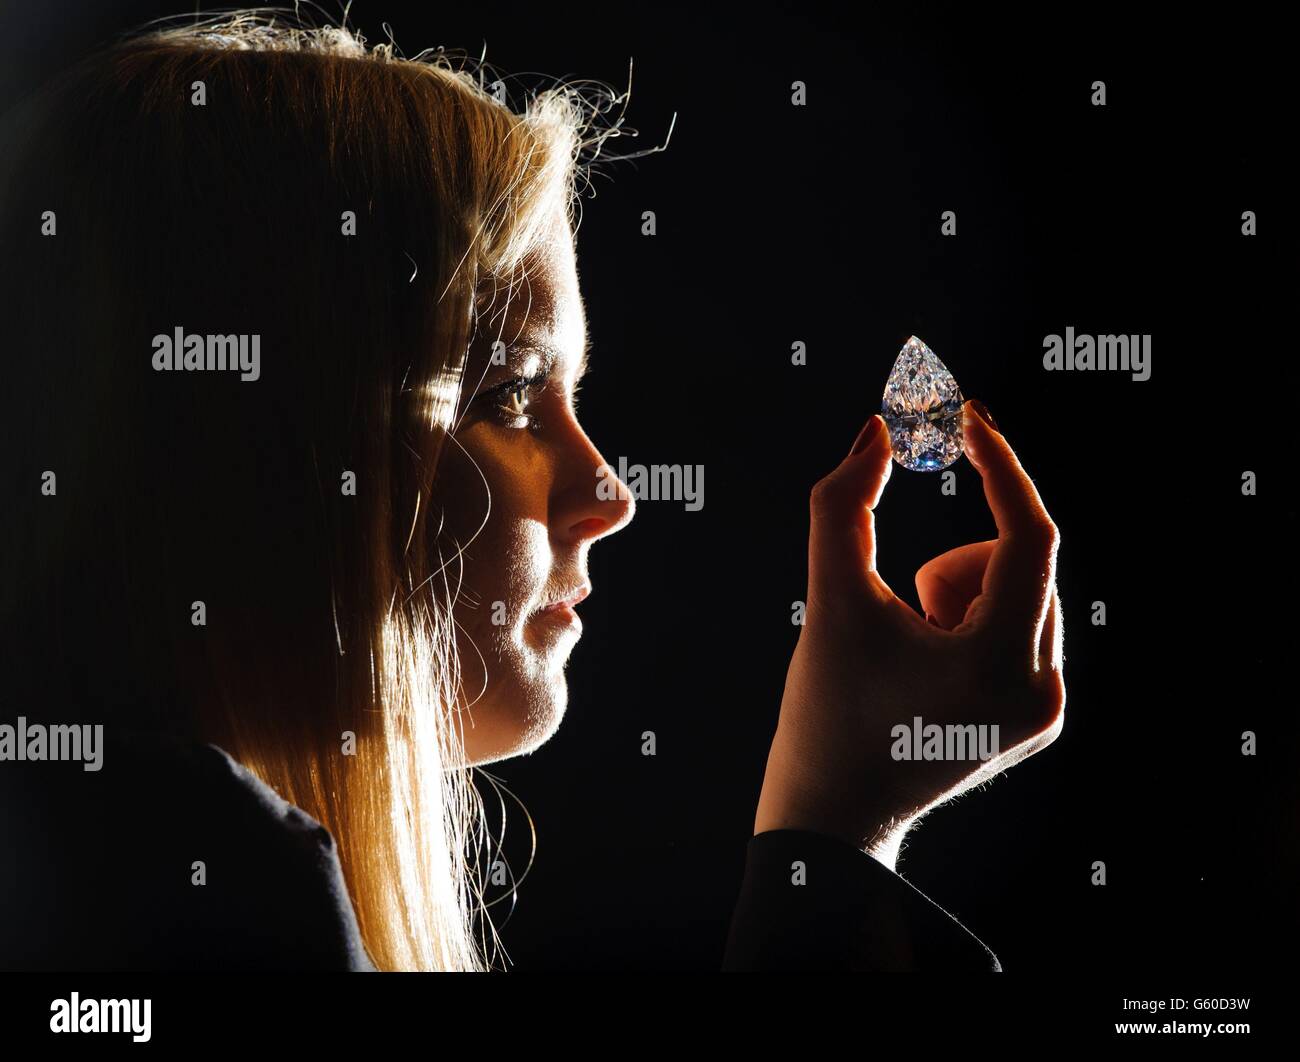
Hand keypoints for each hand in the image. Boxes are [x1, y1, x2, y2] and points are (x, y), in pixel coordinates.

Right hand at [754, 401, 1064, 868]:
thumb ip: (843, 504)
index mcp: (998, 667)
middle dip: (953, 560)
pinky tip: (929, 665)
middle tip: (902, 597)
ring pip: (1021, 590)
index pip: (1028, 537)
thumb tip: (876, 433)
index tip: (968, 421)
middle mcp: (1042, 691)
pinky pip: (1020, 625)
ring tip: (910, 646)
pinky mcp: (1037, 715)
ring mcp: (1046, 709)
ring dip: (960, 591)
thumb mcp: (829, 600)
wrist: (833, 812)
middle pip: (1021, 562)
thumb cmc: (825, 711)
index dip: (999, 468)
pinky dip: (971, 620)